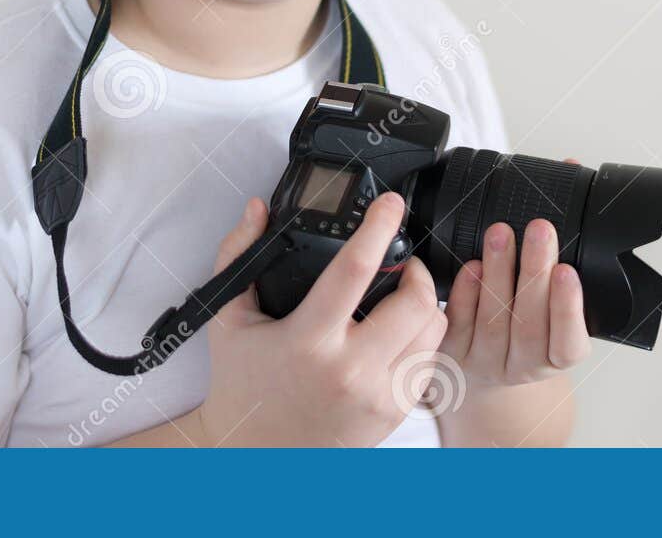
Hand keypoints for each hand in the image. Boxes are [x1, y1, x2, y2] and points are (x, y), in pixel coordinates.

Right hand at [192, 191, 447, 446]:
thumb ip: (239, 255)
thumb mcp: (229, 319)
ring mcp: (377, 396)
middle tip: (401, 260)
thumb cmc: (243, 387)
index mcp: (307, 341)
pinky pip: (430, 363)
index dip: (378, 228)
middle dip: (416, 269)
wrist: (254, 457)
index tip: (391, 204)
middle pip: (414, 302)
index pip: (354, 270)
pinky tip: (399, 332)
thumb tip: (258, 209)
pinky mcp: (393, 414)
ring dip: (424, 303)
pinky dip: (423, 339)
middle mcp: (349, 370)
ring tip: (403, 294)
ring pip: (432, 331)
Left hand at [432, 157, 591, 394]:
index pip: (570, 343)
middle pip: (529, 325)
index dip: (571, 309)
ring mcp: (483, 362)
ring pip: (492, 321)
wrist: (477, 367)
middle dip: (534, 272)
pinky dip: (464, 292)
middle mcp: (521, 365)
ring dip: (498, 272)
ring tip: (500, 234)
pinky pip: (456, 323)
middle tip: (540, 230)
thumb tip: (570, 168)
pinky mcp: (449, 353)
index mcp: (555, 355)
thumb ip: (562, 239)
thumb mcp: (550, 294)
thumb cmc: (522, 320)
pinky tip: (469, 265)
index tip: (568, 270)